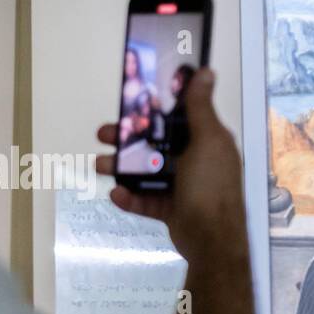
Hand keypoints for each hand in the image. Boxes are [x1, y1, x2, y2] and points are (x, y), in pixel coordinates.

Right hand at [95, 68, 245, 260]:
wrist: (212, 241)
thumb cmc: (211, 186)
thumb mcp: (208, 141)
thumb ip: (200, 108)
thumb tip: (206, 72)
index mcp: (207, 141)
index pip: (177, 118)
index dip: (155, 108)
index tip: (130, 98)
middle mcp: (195, 161)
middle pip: (156, 143)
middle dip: (128, 137)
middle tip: (104, 133)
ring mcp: (182, 186)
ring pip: (146, 170)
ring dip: (122, 167)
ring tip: (100, 165)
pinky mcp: (170, 209)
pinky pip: (146, 200)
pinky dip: (130, 197)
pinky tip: (115, 194)